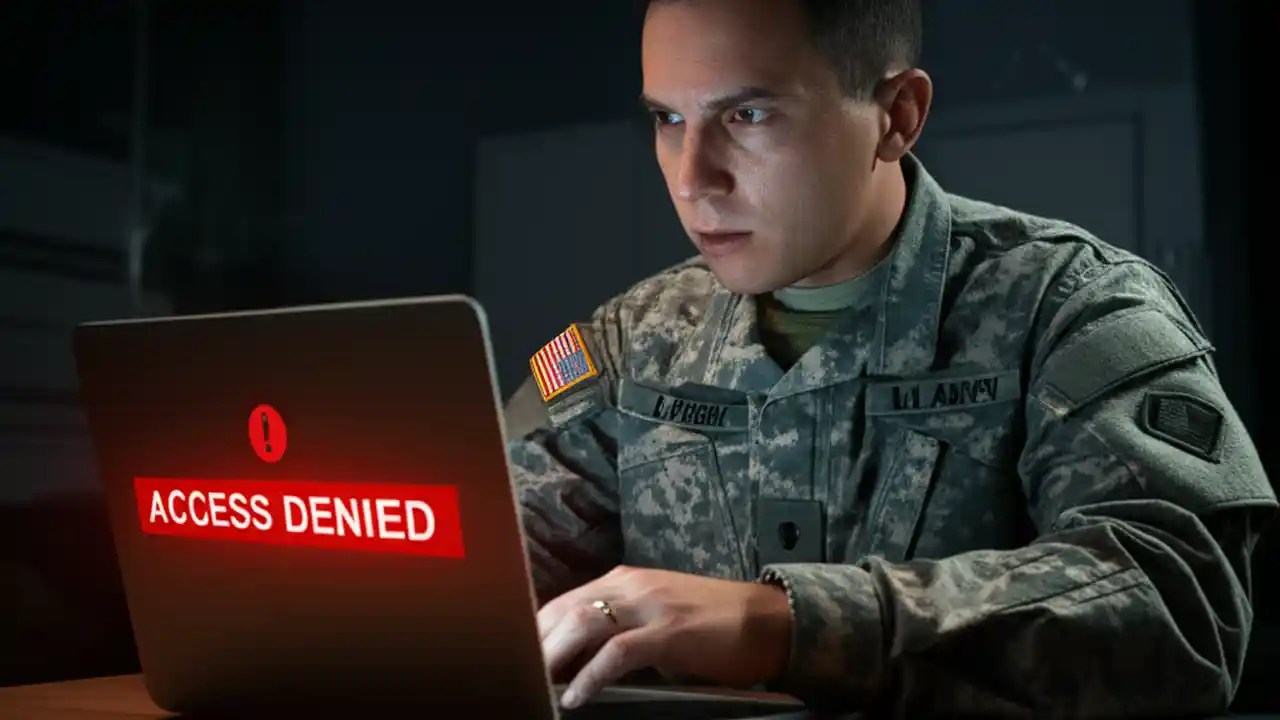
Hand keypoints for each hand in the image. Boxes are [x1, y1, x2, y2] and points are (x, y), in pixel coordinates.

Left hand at [537, 565, 791, 708]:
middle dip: (536, 645)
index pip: (562, 603)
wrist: (769, 620)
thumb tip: (576, 660)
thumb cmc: (712, 623)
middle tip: (518, 675)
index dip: (535, 632)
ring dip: (554, 659)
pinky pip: (619, 653)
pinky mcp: (670, 632)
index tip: (517, 658)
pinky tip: (577, 698)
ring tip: (537, 686)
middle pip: (564, 611)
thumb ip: (618, 625)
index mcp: (624, 580)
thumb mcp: (656, 614)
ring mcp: (651, 605)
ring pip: (584, 624)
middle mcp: (631, 585)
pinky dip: (592, 676)